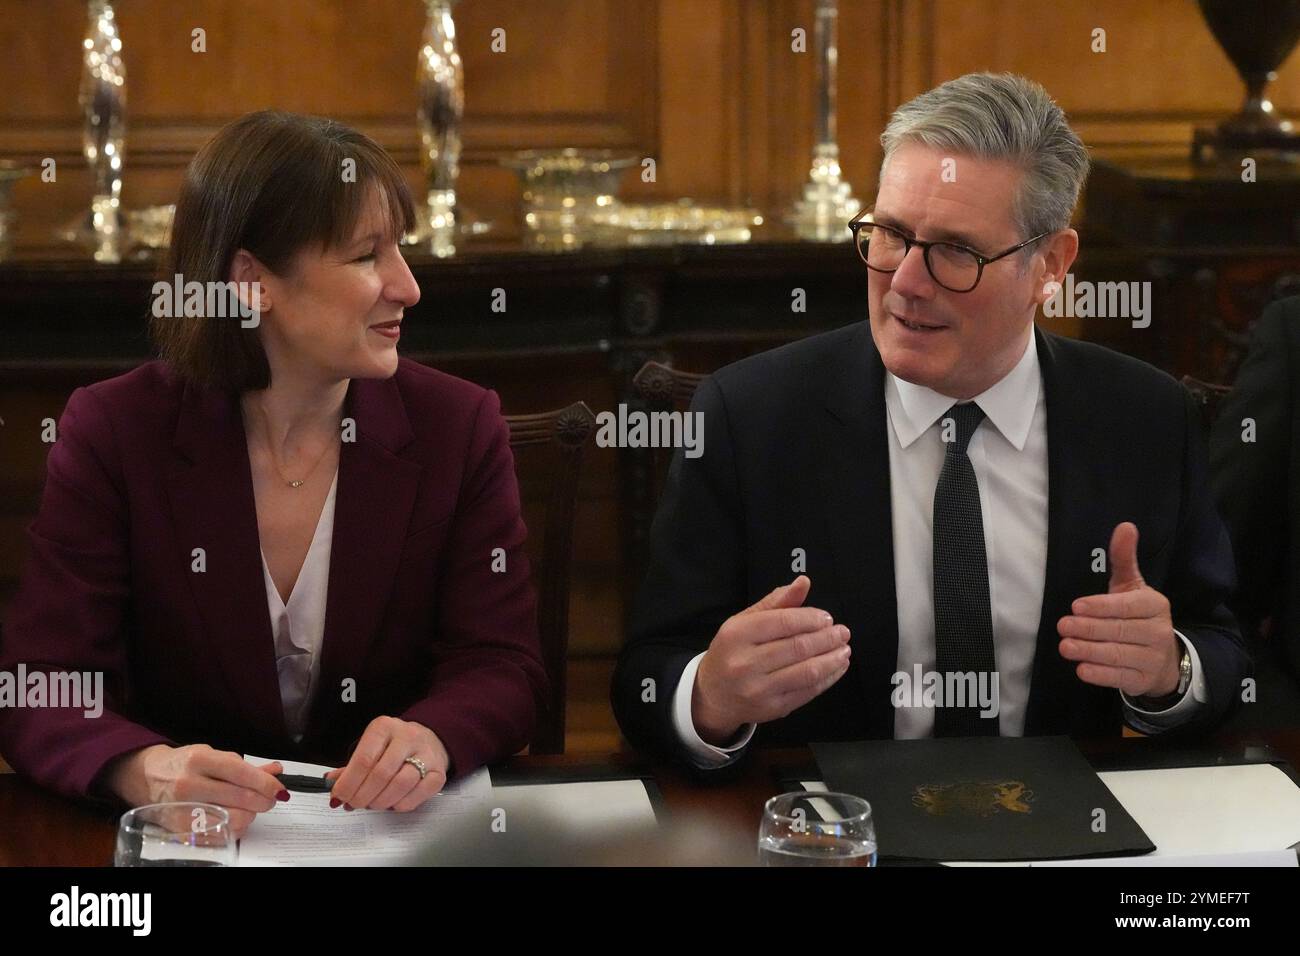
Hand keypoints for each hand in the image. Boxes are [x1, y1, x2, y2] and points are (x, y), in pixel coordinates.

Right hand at [104, 744, 286, 838]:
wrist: (147, 777)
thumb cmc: (184, 764)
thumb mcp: (213, 755)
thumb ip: (245, 766)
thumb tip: (275, 771)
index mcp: (199, 759)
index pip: (241, 773)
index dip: (265, 783)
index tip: (278, 789)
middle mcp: (189, 783)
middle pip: (240, 798)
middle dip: (263, 801)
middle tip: (270, 799)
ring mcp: (183, 808)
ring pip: (232, 819)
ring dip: (250, 815)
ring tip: (251, 808)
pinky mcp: (180, 828)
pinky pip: (217, 834)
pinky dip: (234, 828)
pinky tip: (236, 818)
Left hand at [325, 716, 449, 811]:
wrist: (429, 740)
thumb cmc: (393, 746)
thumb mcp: (371, 747)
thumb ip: (350, 767)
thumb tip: (330, 783)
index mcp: (384, 727)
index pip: (363, 759)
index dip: (348, 782)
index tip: (339, 796)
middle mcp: (407, 737)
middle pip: (381, 774)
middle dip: (362, 795)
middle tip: (354, 804)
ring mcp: (426, 754)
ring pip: (400, 784)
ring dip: (380, 801)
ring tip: (372, 804)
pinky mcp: (439, 772)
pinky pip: (418, 794)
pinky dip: (400, 804)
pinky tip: (392, 803)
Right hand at [692, 575, 850, 745]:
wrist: (713, 694)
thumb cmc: (732, 651)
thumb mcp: (745, 621)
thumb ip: (776, 602)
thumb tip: (803, 582)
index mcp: (737, 634)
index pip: (784, 622)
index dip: (811, 618)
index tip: (827, 618)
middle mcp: (745, 663)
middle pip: (798, 647)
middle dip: (827, 638)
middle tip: (842, 632)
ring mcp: (759, 689)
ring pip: (807, 671)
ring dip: (832, 659)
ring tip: (844, 649)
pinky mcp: (772, 708)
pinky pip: (808, 692)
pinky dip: (828, 679)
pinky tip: (836, 667)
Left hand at [1057, 522, 1181, 698]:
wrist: (1163, 659)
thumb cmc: (1138, 617)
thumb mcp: (1132, 587)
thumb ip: (1124, 559)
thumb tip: (1125, 526)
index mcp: (1155, 605)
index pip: (1128, 606)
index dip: (1102, 607)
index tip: (1076, 606)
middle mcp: (1158, 631)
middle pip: (1119, 630)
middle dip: (1089, 629)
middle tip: (1063, 626)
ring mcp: (1153, 658)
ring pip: (1118, 655)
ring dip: (1090, 651)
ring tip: (1065, 646)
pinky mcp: (1144, 680)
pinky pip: (1121, 678)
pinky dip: (1101, 675)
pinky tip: (1082, 670)